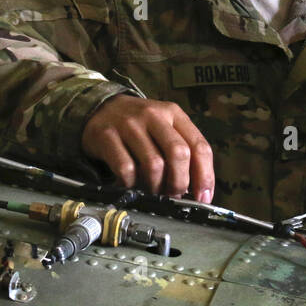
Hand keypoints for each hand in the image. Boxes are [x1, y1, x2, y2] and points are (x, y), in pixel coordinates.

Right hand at [81, 95, 213, 201]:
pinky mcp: (107, 136)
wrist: (100, 109)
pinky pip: (126, 169)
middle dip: (180, 182)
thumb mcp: (164, 127)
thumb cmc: (139, 125)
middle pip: (179, 154)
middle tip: (175, 194)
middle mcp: (154, 116)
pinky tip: (131, 184)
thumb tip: (196, 188)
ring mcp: (130, 125)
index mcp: (174, 113)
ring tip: (154, 190)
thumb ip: (181, 150)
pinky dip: (132, 183)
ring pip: (154, 164)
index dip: (205, 176)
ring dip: (157, 186)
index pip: (200, 146)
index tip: (203, 196)